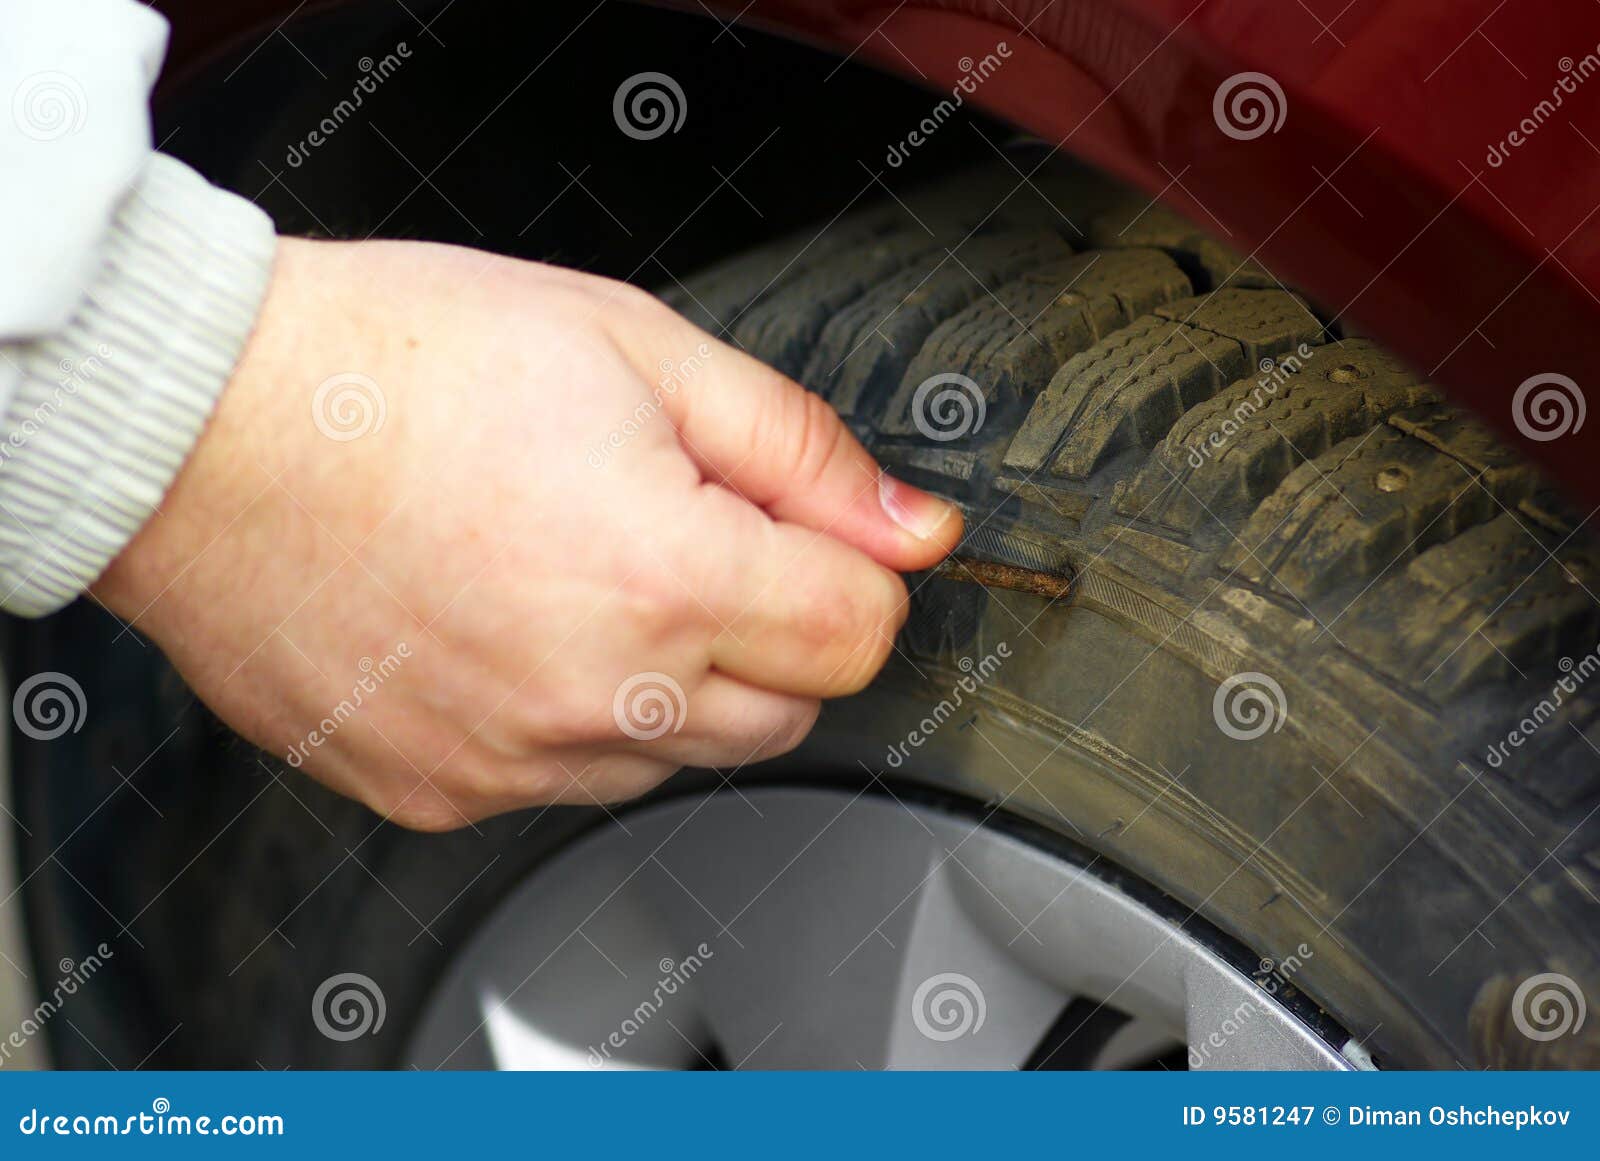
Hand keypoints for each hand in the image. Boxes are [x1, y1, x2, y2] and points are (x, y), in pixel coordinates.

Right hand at [91, 238, 961, 829]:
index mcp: (664, 577)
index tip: (804, 530)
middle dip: (771, 623)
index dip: (849, 567)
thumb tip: (912, 525)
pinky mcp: (442, 793)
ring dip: (674, 675)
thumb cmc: (394, 365)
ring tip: (573, 566)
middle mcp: (594, 696)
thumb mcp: (637, 348)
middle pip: (788, 708)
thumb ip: (801, 449)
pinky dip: (574, 716)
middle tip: (679, 527)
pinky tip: (509, 624)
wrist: (200, 424)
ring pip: (681, 754)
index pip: (859, 633)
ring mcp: (512, 761)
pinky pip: (570, 781)